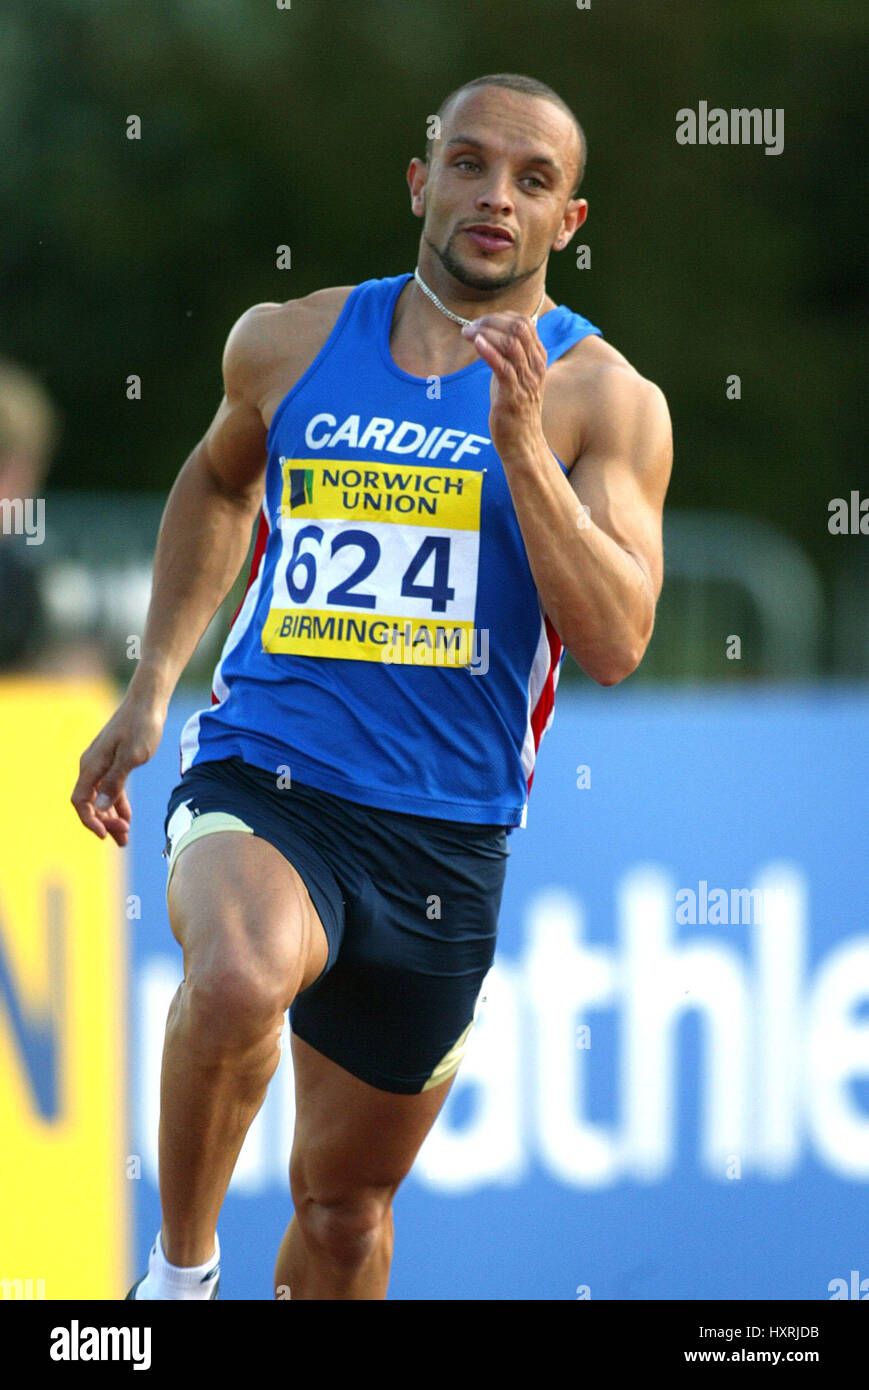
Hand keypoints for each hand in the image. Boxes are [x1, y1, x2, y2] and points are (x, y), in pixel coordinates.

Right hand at [70, 694, 164, 844]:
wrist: (148, 702)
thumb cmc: (142, 726)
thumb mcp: (132, 757)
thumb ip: (115, 782)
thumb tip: (102, 806)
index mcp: (92, 766)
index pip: (81, 801)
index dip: (90, 821)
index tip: (106, 835)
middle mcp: (92, 765)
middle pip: (91, 803)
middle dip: (104, 823)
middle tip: (123, 839)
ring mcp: (102, 763)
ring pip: (101, 798)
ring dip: (111, 817)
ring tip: (125, 836)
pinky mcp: (113, 760)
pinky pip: (110, 788)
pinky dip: (117, 804)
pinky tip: (127, 817)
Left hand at [461, 311, 547, 457]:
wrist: (522, 443)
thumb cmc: (514, 408)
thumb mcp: (514, 375)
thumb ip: (508, 354)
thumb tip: (490, 332)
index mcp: (537, 357)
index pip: (523, 322)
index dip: (499, 316)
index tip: (479, 324)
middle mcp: (535, 366)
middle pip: (518, 327)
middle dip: (491, 321)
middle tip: (470, 328)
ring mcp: (526, 381)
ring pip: (511, 343)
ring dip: (486, 333)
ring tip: (468, 334)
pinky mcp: (514, 396)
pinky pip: (503, 368)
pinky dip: (489, 352)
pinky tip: (477, 344)